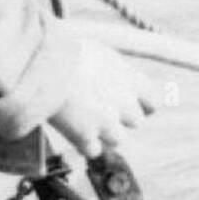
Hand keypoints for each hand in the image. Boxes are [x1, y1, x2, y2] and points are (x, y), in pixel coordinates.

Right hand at [49, 39, 158, 157]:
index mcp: (131, 79)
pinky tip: (70, 132)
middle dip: (120, 118)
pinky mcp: (85, 137)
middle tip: (99, 109)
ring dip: (103, 133)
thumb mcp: (96, 51)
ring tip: (82, 119)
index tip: (130, 103)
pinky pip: (92, 150)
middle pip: (135, 121)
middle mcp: (125, 103)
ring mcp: (108, 123)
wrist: (46, 65)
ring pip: (117, 139)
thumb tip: (104, 72)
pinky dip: (83, 144)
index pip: (152, 101)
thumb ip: (108, 68)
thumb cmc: (65, 49)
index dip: (141, 104)